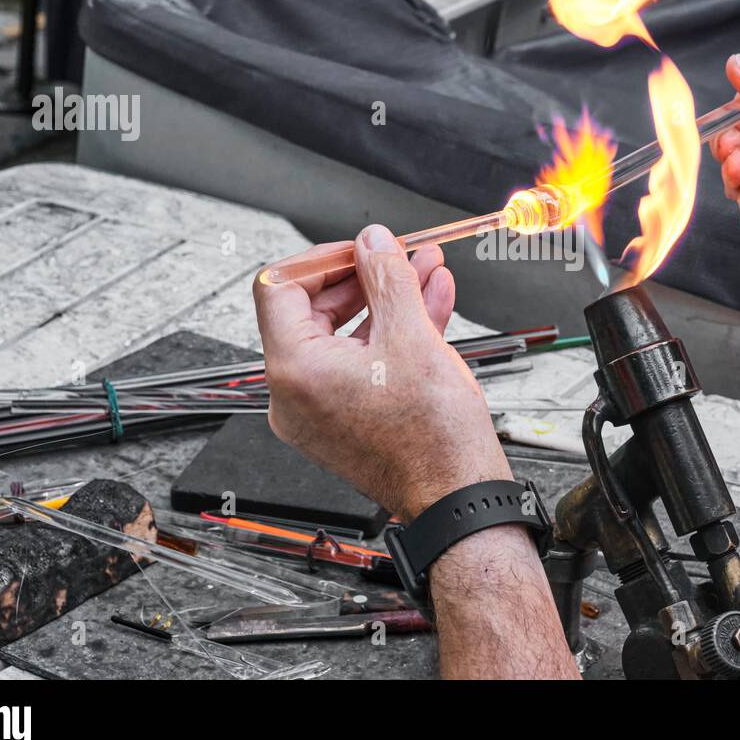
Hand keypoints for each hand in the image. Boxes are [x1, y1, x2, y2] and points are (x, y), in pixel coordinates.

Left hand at [253, 225, 511, 520]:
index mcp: (294, 370)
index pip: (281, 287)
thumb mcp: (412, 336)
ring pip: (345, 334)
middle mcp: (295, 394)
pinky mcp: (346, 420)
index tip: (361, 249)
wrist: (458, 497)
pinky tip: (429, 305)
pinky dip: (390, 333)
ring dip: (386, 300)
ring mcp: (319, 410)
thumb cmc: (434, 439)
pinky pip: (359, 363)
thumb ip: (387, 277)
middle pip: (314, 309)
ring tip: (425, 272)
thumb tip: (373, 243)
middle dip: (365, 275)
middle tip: (399, 255)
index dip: (324, 258)